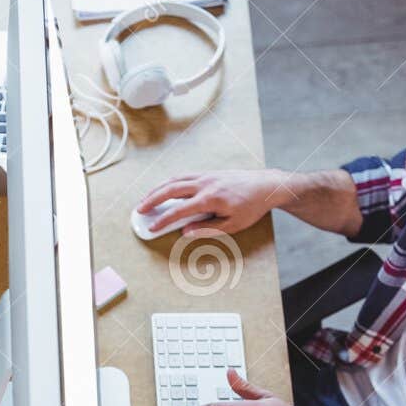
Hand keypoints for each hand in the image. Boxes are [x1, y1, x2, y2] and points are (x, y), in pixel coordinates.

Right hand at [136, 169, 288, 238]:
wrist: (266, 186)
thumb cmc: (252, 207)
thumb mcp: (232, 225)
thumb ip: (207, 229)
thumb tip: (186, 232)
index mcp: (210, 198)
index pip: (179, 210)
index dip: (163, 220)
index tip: (152, 227)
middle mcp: (205, 183)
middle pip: (171, 189)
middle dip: (152, 199)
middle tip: (139, 210)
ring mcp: (206, 176)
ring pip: (175, 179)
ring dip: (158, 189)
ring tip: (147, 199)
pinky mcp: (208, 173)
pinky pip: (183, 176)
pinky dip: (170, 182)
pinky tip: (164, 189)